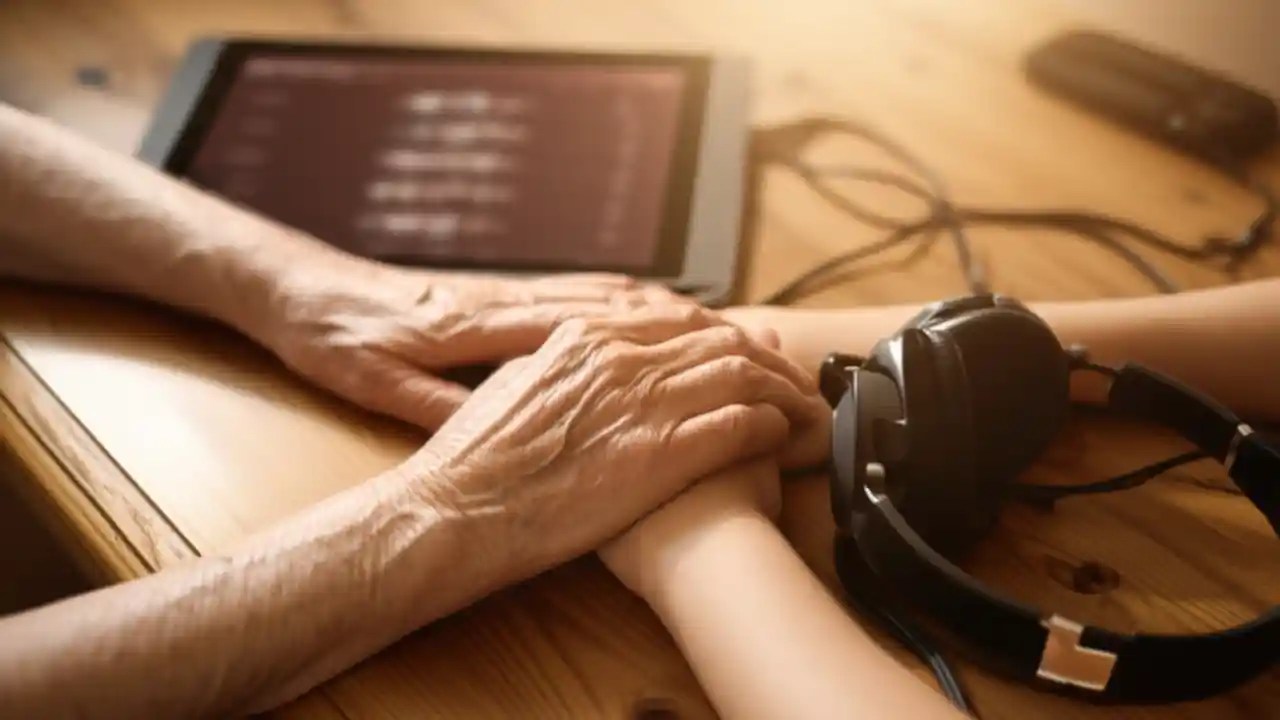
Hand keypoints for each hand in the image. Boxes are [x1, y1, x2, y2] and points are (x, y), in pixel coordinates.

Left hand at [257, 254, 681, 428]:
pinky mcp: (499, 295)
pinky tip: (652, 314)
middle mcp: (504, 298)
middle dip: (680, 320)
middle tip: (742, 340)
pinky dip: (626, 301)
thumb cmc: (336, 340)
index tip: (706, 348)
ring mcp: (505, 292)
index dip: (648, 335)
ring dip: (663, 309)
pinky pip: (578, 292)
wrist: (300, 293)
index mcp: (478, 323)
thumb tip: (485, 422)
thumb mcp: (378, 383)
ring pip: (602, 293)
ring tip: (721, 329)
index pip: (581, 322)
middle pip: (610, 301)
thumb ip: (435, 403)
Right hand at [394, 306, 828, 586]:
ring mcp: (644, 402)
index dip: (726, 336)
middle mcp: (622, 358)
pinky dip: (772, 425)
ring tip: (802, 407)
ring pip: (741, 374)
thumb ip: (559, 363)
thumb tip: (578, 356)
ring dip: (782, 389)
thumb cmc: (477, 463)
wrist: (461, 510)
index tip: (748, 354)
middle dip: (767, 359)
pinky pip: (740, 424)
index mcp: (587, 338)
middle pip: (722, 340)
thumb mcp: (515, 387)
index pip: (682, 321)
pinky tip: (784, 436)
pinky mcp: (662, 452)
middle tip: (793, 380)